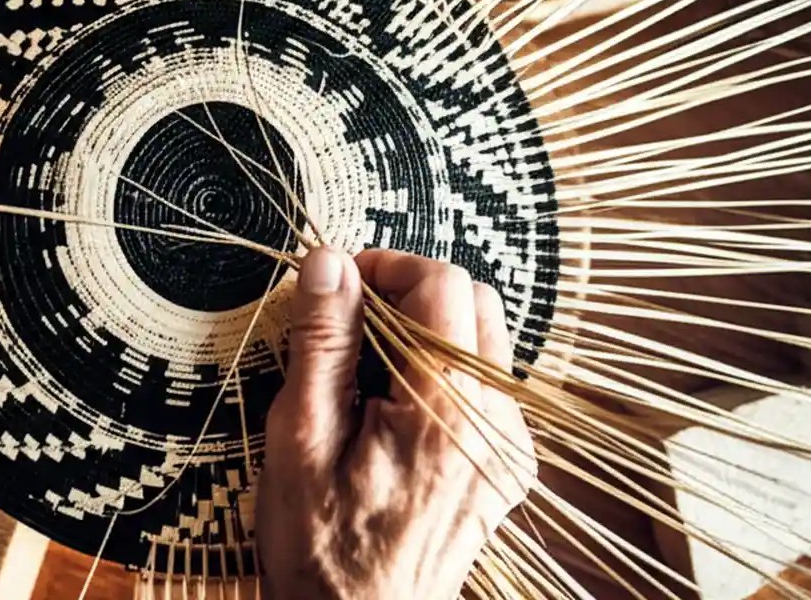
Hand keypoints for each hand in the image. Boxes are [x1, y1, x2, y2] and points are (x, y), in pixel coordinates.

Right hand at [256, 248, 535, 599]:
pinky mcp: (505, 468)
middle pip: (475, 304)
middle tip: (351, 317)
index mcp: (445, 412)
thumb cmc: (321, 547)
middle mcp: (495, 425)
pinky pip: (484, 387)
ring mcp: (508, 450)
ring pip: (483, 342)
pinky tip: (393, 409)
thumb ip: (322, 343)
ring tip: (366, 368)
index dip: (389, 266)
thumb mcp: (301, 438)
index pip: (444, 286)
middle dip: (411, 292)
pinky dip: (441, 372)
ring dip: (427, 331)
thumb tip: (327, 263)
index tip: (341, 284)